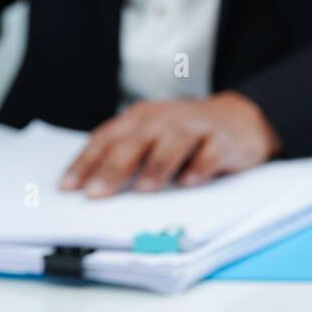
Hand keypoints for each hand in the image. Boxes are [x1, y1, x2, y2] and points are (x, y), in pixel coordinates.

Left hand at [59, 92, 281, 197]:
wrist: (241, 119)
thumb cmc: (188, 135)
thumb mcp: (153, 137)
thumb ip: (127, 155)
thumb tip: (93, 187)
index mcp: (141, 118)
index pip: (108, 138)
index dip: (87, 162)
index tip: (70, 187)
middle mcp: (166, 118)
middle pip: (136, 141)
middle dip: (114, 167)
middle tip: (97, 192)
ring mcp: (197, 126)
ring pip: (173, 142)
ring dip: (157, 165)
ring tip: (144, 189)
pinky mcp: (224, 139)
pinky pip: (211, 152)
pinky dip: (200, 167)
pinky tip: (189, 182)